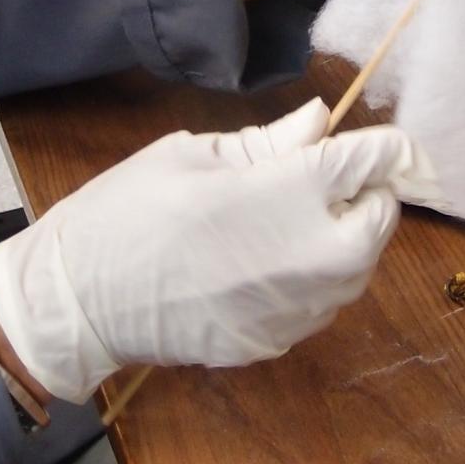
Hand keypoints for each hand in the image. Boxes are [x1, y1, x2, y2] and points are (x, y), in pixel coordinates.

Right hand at [0, 99, 417, 402]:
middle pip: (382, 220)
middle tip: (332, 178)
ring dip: (346, 239)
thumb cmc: (127, 213)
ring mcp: (297, 308)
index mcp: (290, 192)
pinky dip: (312, 279)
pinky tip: (267, 263)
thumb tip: (318, 120)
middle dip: (369, 194)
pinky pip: (319, 305)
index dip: (386, 146)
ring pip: (358, 269)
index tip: (381, 141)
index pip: (373, 161)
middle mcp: (312, 255)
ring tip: (296, 219)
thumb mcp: (193, 155)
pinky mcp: (277, 342)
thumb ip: (267, 143)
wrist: (78, 302)